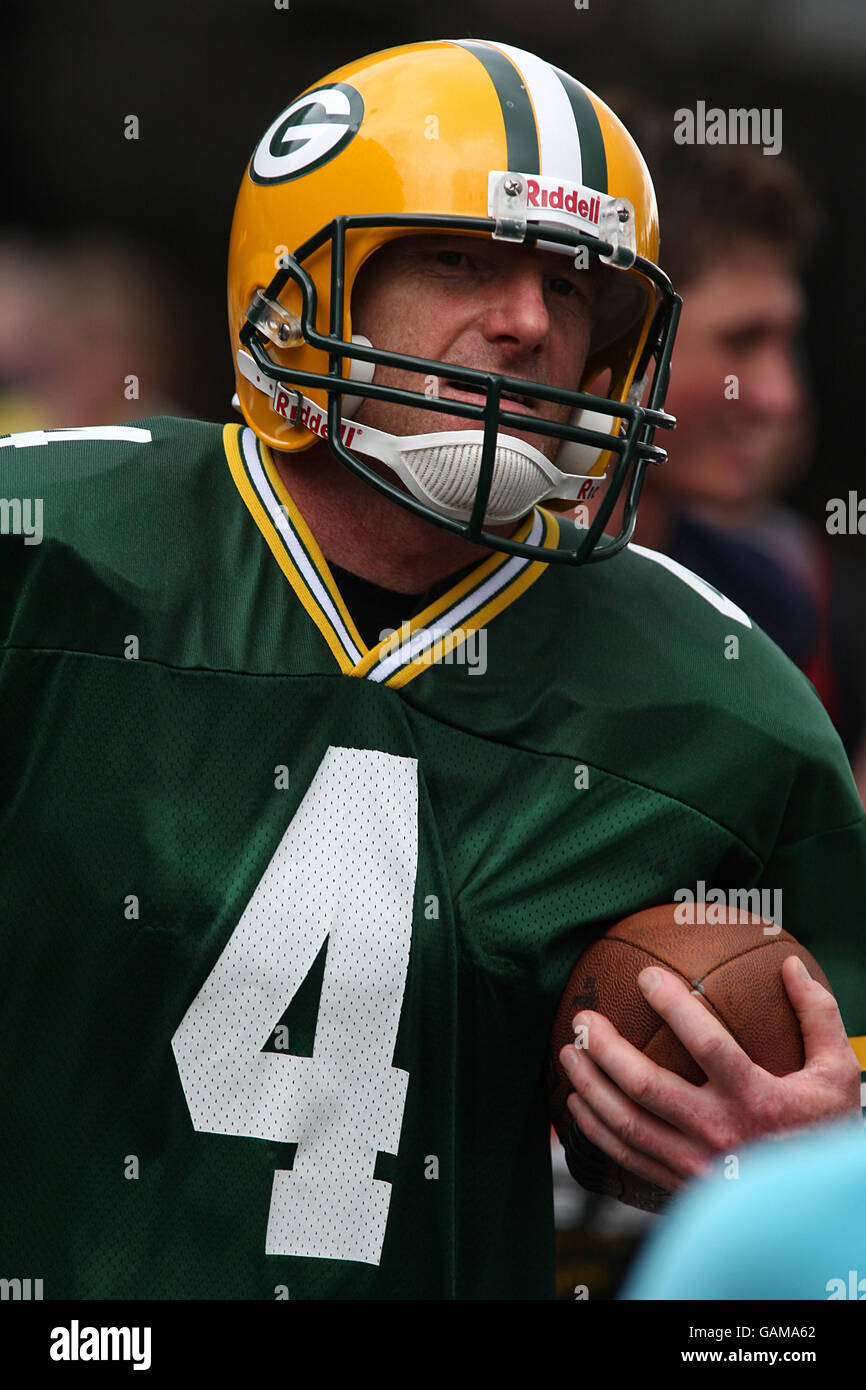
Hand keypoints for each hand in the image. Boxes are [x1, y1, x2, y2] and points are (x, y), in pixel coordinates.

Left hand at [558, 955, 861, 1196]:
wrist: (817, 1206)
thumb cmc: (827, 1131)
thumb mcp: (838, 1073)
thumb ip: (817, 1016)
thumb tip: (790, 963)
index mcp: (757, 1100)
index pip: (708, 1044)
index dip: (673, 1006)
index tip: (647, 975)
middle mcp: (720, 1134)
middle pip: (647, 1087)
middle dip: (606, 1049)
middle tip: (582, 1017)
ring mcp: (696, 1165)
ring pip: (627, 1125)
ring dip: (590, 1086)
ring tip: (568, 1052)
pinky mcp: (680, 1186)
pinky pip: (626, 1157)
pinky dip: (595, 1129)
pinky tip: (576, 1103)